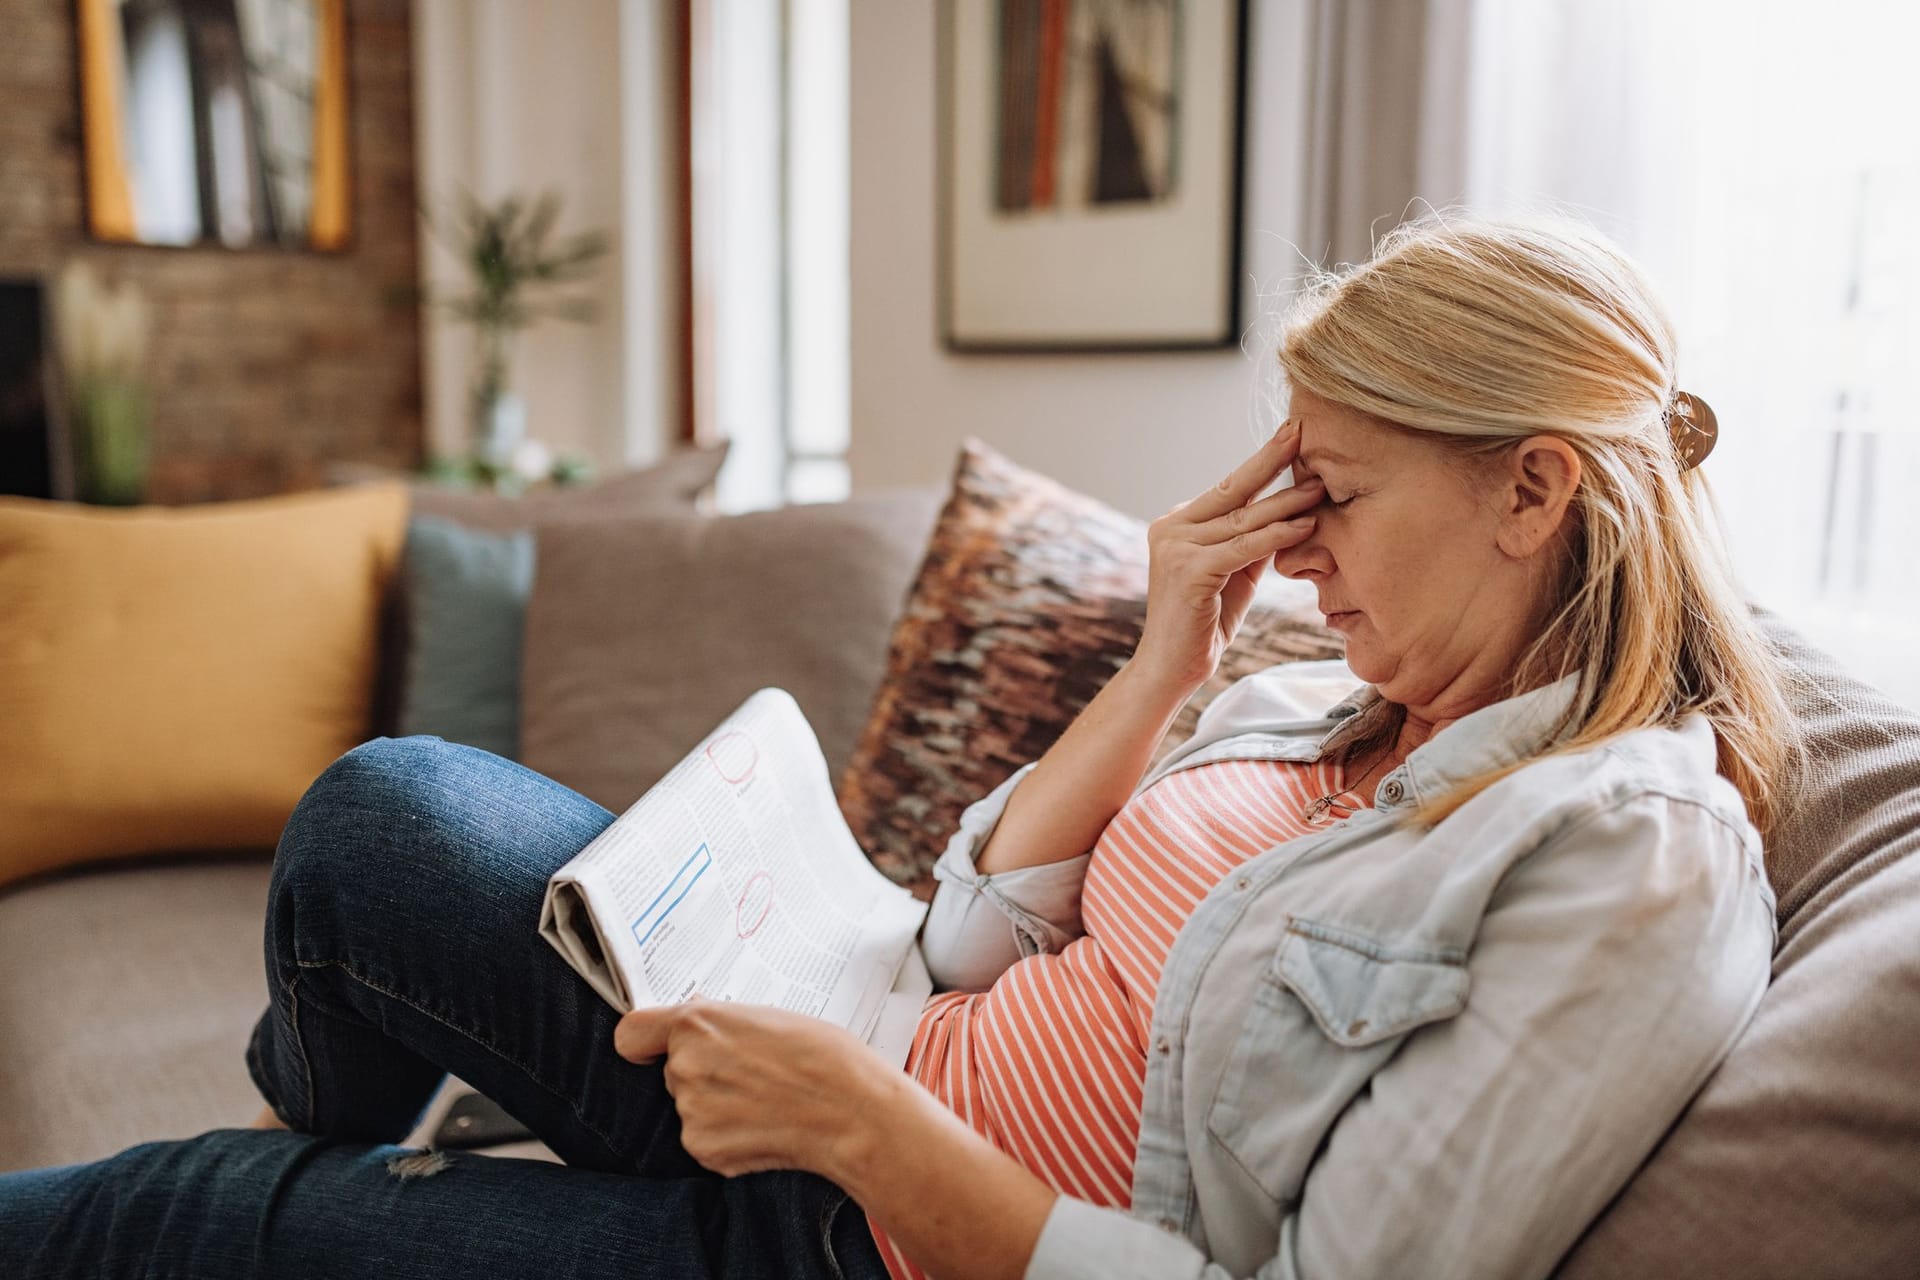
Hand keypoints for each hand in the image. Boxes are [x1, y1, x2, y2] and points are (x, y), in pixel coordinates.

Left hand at [614, 998, 899, 1181]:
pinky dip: (729, 1135)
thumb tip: (696, 1020)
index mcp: (697, 1025)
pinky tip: (764, 1126)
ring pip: (691, 1105)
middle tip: (750, 1071)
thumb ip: (721, 1019)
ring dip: (717, 1104)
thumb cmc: (823, 1057)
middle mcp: (684, 1067)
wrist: (852, 1112)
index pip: (632, 1032)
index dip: (645, 1041)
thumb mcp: (770, 1016)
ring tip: (766, 1099)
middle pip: (672, 1070)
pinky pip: (705, 1138)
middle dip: (703, 1071)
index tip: (655, 1046)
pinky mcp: (704, 1150)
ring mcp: (691, 1113)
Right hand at [1135, 419, 1322, 691]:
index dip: (1262, 464)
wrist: (1170, 670)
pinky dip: (1277, 536)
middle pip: (1233, 490)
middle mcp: (1171, 528)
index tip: (1291, 437)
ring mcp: (1176, 547)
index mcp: (1176, 525)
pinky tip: (1305, 525)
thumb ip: (1250, 544)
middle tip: (1302, 431)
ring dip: (1286, 502)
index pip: (1228, 490)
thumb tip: (1287, 514)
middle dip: (1271, 460)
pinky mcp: (1189, 570)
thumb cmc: (1203, 627)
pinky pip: (1244, 547)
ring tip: (1320, 485)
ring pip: (1244, 519)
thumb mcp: (1232, 576)